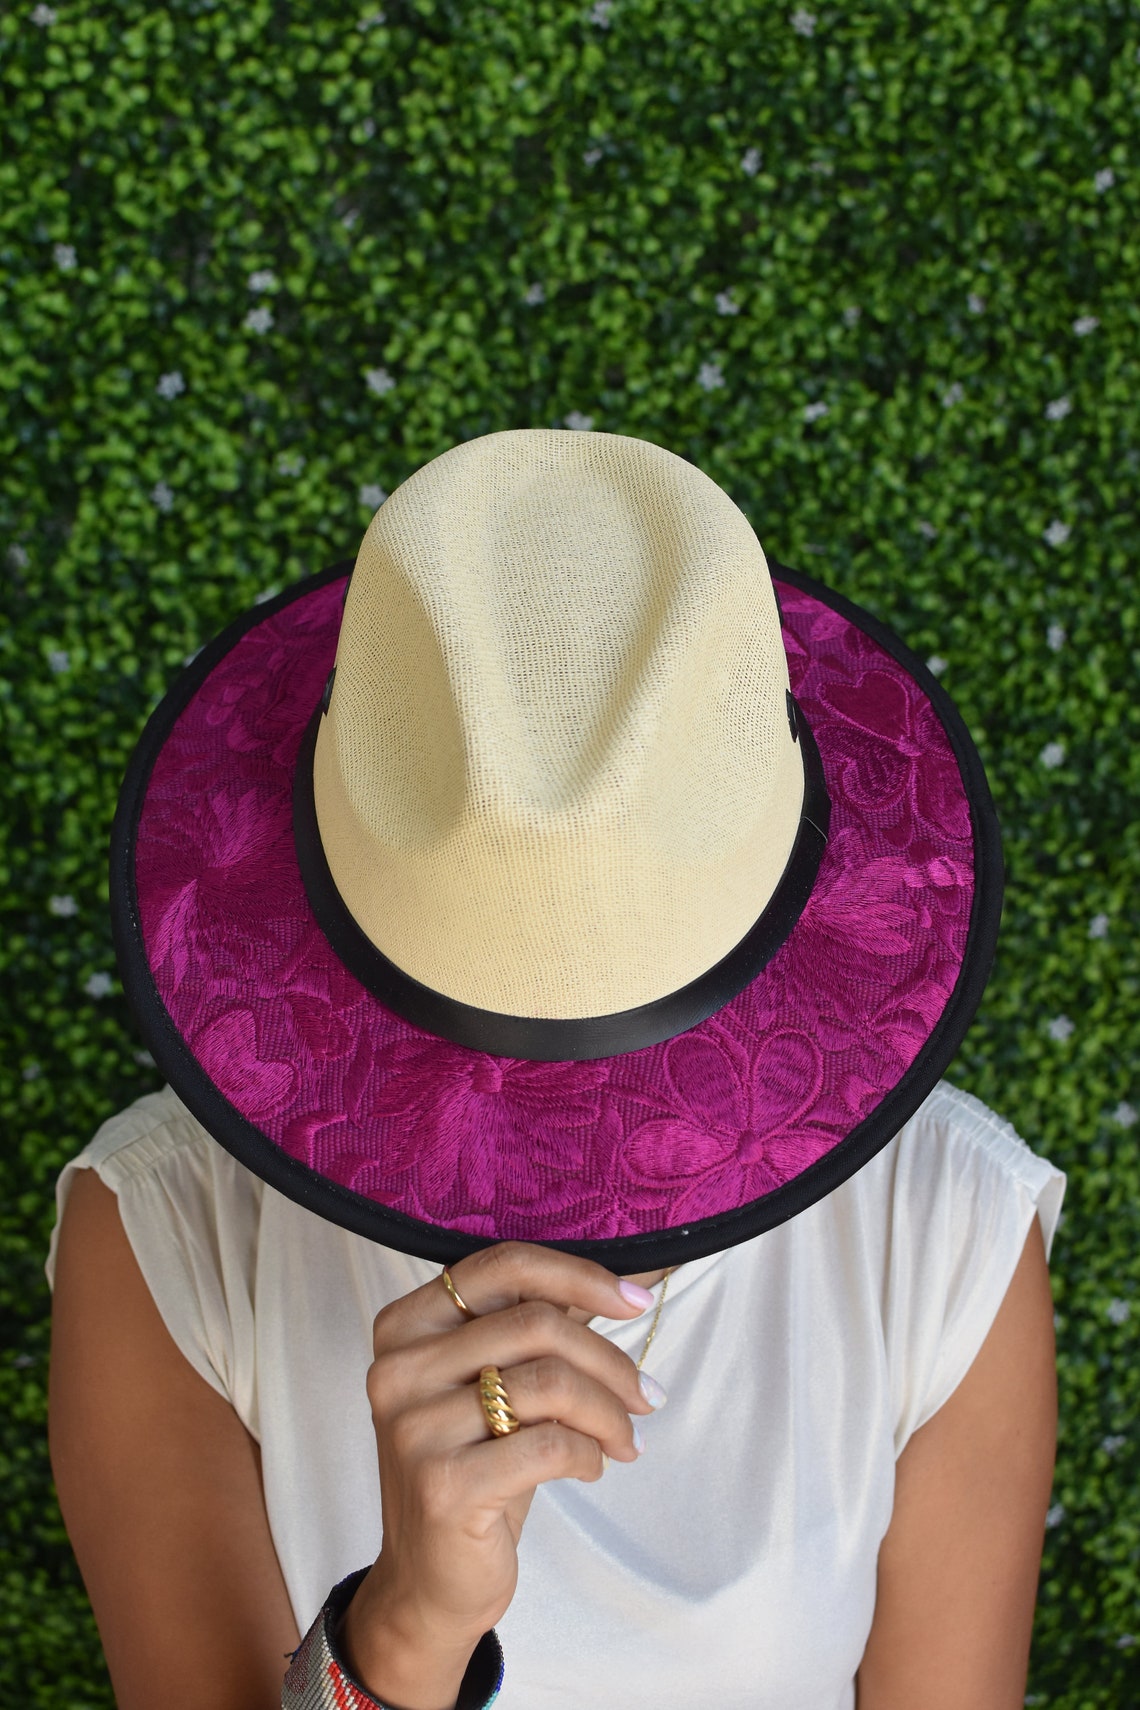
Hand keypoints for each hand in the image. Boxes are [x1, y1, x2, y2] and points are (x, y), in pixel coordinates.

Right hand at [342, 1241, 657, 1693]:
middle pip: (537, 1323)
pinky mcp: (442, 1485)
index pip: (504, 1266)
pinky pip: (549, 1446)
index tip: (637, 1302)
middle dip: (610, 1360)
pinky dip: (589, 1454)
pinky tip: (593, 1467)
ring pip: (549, 1382)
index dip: (580, 1276)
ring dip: (609, 1412)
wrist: (429, 1579)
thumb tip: (624, 1283)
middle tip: (647, 1395)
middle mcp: (398, 1367)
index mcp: (406, 1324)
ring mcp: (414, 1427)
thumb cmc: (475, 1466)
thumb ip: (537, 1326)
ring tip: (626, 1438)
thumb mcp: (493, 1384)